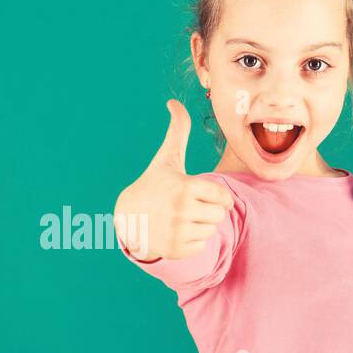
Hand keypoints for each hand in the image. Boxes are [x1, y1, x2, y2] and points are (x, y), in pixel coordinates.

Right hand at [114, 99, 233, 260]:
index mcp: (185, 188)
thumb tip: (173, 101)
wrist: (129, 216)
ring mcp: (178, 232)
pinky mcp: (176, 250)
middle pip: (219, 215)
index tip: (198, 193)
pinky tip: (176, 232)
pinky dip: (192, 242)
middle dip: (207, 210)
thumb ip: (178, 130)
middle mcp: (182, 211)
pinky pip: (202, 246)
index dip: (214, 195)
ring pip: (211, 231)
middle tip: (187, 206)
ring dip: (200, 225)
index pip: (223, 197)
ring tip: (180, 218)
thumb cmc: (155, 184)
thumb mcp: (167, 158)